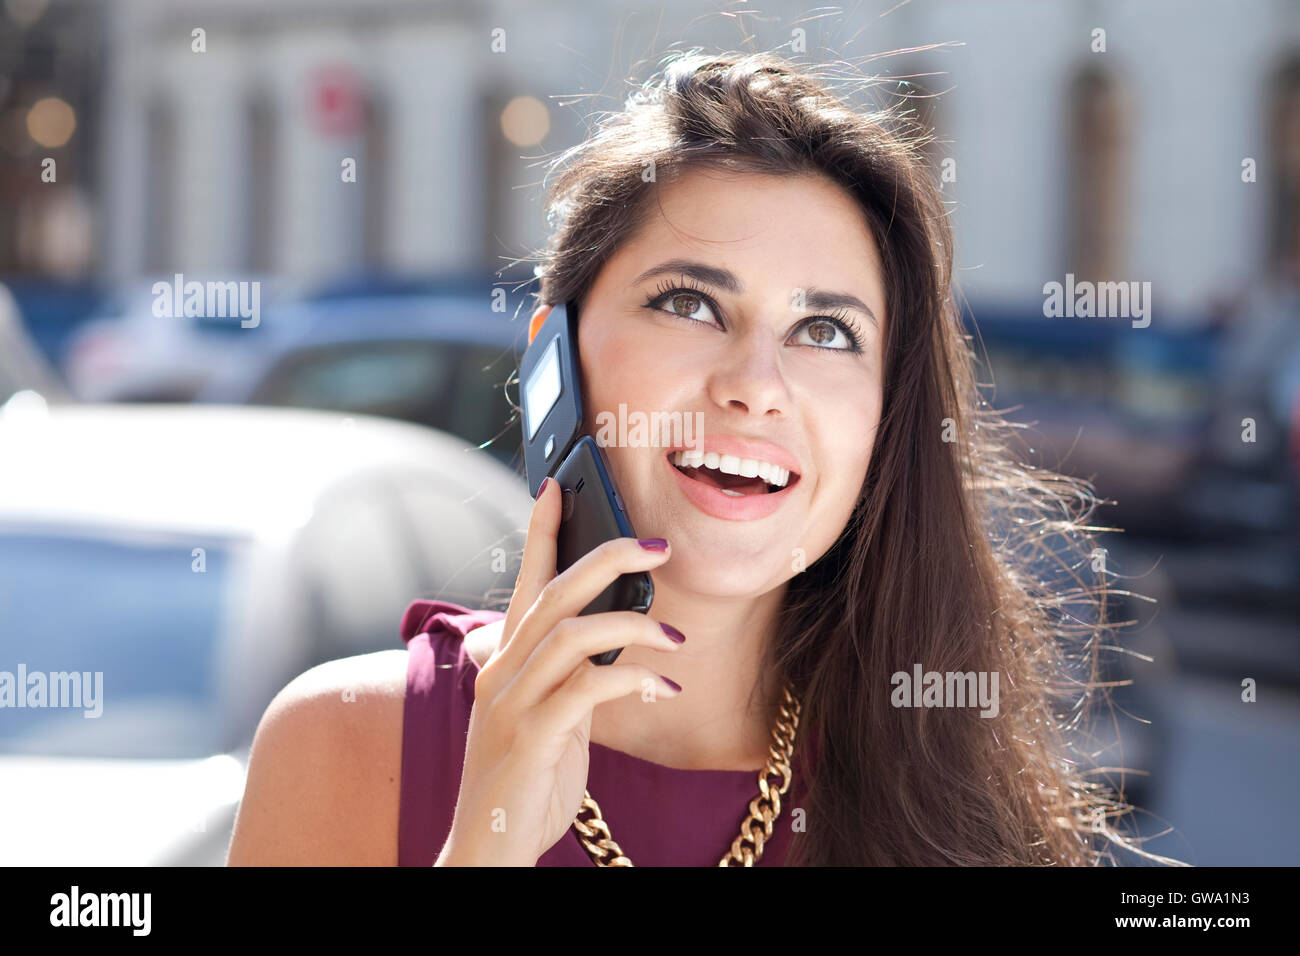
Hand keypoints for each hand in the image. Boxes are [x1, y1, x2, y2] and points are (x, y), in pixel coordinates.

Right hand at [438, 477, 683, 865]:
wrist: (488, 845)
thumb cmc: (526, 778)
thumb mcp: (548, 715)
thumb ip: (570, 674)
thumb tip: (614, 637)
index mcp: (505, 659)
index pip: (524, 580)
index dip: (540, 530)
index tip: (559, 485)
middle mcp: (502, 670)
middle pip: (554, 592)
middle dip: (606, 557)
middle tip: (657, 546)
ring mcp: (511, 702)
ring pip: (571, 633)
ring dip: (632, 626)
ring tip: (676, 641)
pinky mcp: (530, 736)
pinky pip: (588, 688)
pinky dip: (634, 679)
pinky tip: (665, 687)